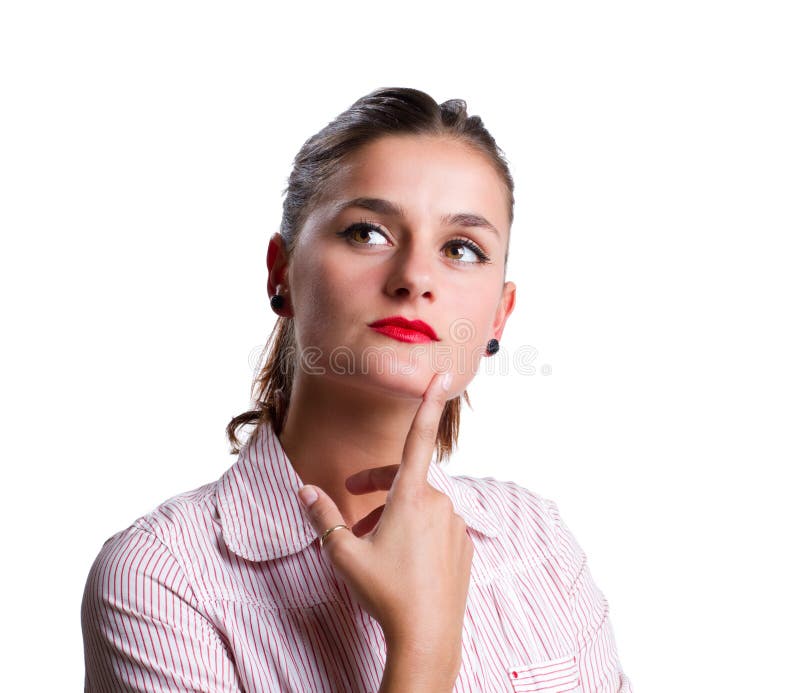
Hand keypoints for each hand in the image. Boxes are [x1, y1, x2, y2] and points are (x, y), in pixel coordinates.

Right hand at [296, 371, 471, 675]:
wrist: (427, 637)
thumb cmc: (384, 592)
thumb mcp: (344, 554)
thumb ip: (323, 517)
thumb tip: (304, 490)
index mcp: (412, 496)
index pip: (418, 438)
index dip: (428, 403)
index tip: (441, 376)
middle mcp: (439, 503)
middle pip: (405, 480)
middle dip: (378, 485)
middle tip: (354, 501)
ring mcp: (455, 524)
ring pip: (420, 505)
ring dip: (396, 513)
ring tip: (373, 541)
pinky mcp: (464, 544)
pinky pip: (437, 525)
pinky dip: (417, 530)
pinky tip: (403, 558)